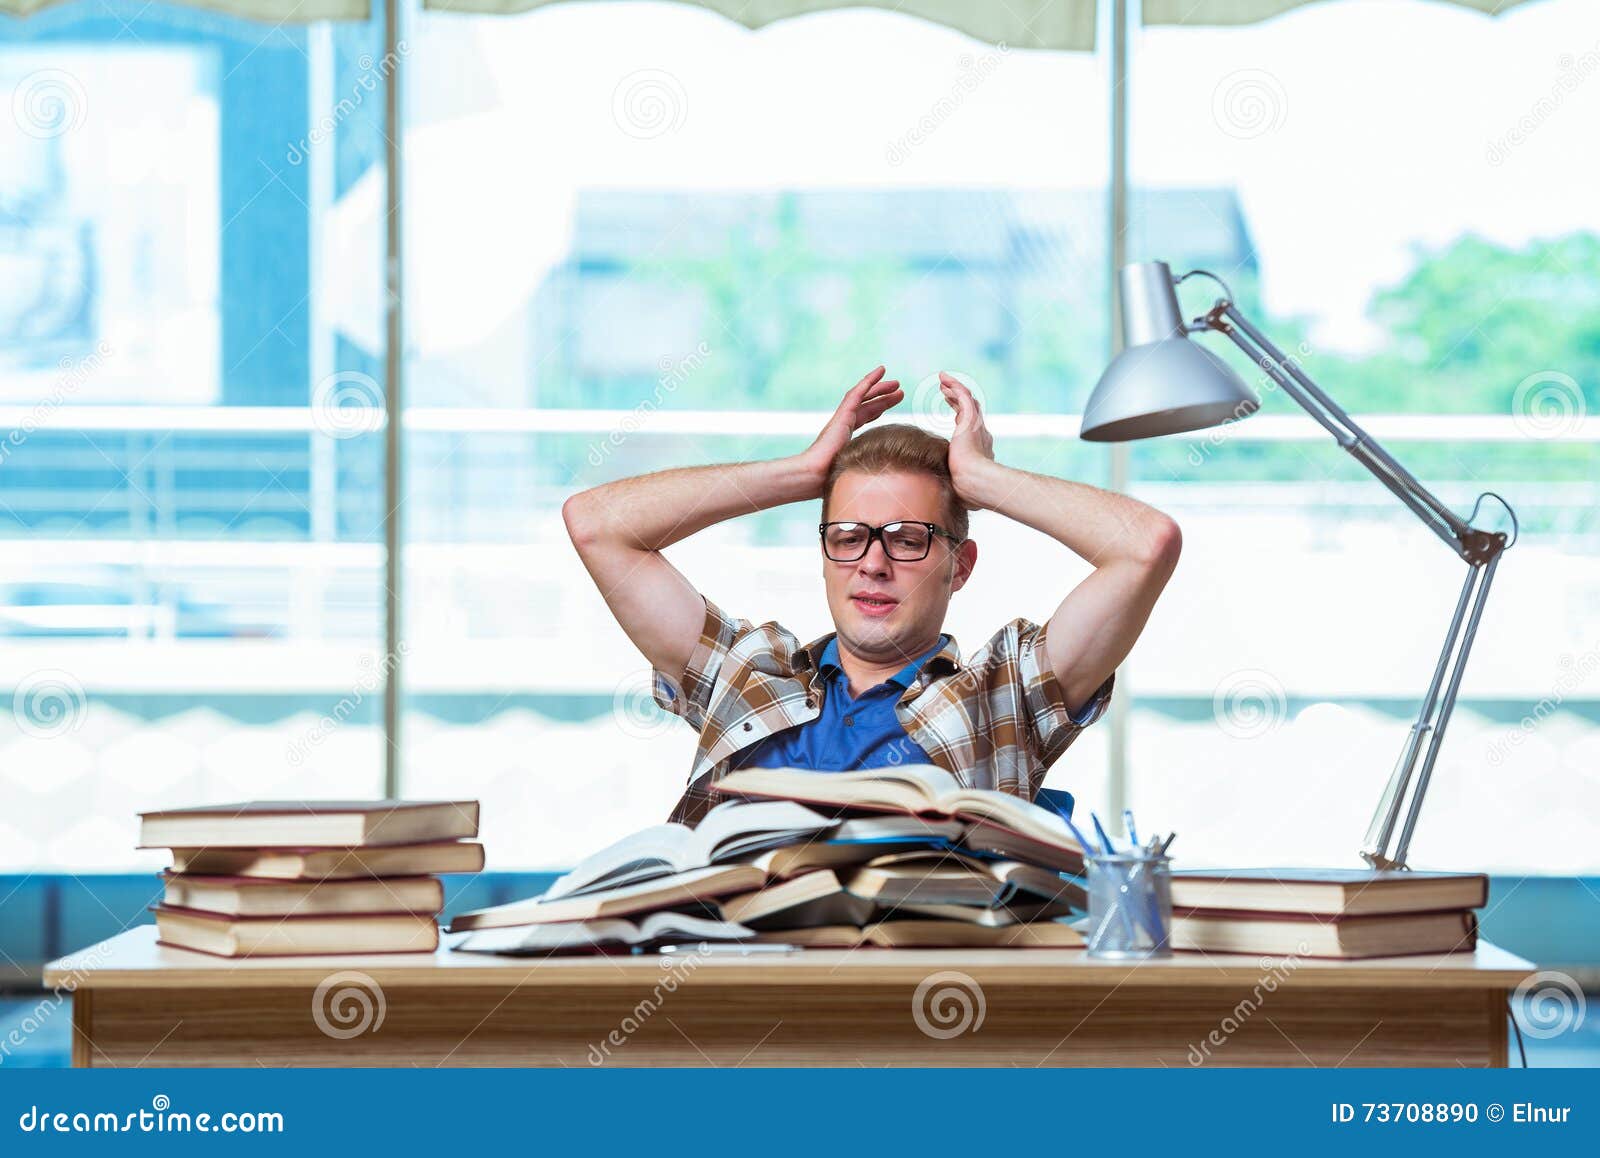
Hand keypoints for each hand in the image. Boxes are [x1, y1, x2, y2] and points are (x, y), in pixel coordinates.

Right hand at [799, 366, 902, 486]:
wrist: (815, 477)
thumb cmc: (832, 480)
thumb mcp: (856, 471)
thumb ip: (868, 469)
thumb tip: (888, 480)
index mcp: (845, 438)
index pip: (865, 417)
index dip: (879, 408)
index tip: (893, 401)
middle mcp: (842, 426)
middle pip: (866, 406)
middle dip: (883, 397)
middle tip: (900, 391)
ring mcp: (841, 420)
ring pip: (862, 397)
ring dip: (879, 388)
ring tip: (896, 383)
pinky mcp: (841, 416)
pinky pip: (856, 394)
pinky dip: (868, 382)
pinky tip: (880, 372)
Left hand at [939, 372, 996, 507]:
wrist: (975, 483)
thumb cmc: (967, 490)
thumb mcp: (960, 484)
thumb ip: (956, 483)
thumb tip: (948, 494)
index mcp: (978, 445)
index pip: (969, 424)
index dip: (960, 413)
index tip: (951, 408)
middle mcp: (980, 432)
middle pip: (970, 409)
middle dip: (957, 398)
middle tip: (945, 390)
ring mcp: (977, 426)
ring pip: (967, 399)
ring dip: (954, 388)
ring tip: (942, 380)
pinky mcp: (970, 421)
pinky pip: (963, 397)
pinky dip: (954, 387)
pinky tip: (944, 380)